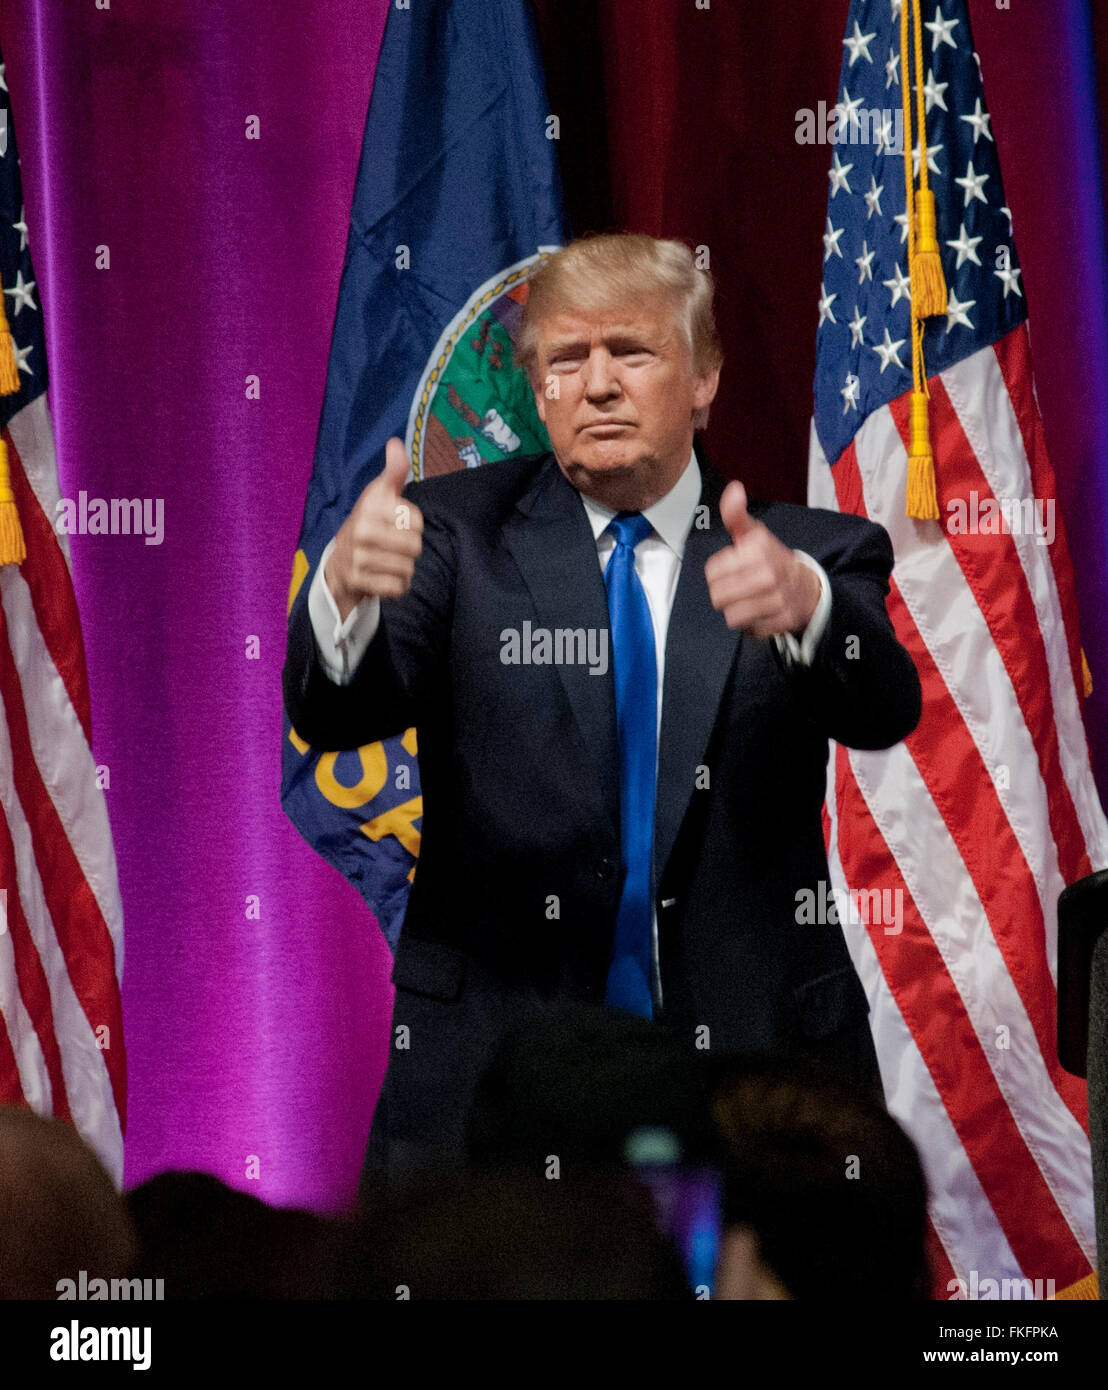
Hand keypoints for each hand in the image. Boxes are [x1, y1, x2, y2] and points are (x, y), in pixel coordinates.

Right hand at [325, 437, 423, 618]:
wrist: (340, 561)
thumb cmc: (369, 522)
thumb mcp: (379, 494)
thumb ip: (394, 471)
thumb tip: (396, 443)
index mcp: (370, 505)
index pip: (417, 521)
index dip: (413, 525)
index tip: (397, 524)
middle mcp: (361, 529)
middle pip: (415, 547)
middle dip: (409, 550)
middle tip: (392, 546)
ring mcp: (357, 557)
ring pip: (407, 569)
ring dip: (403, 569)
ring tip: (387, 561)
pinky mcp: (358, 581)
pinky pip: (397, 588)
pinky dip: (396, 586)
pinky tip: (383, 577)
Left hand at [704, 481, 820, 637]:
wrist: (808, 588)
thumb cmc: (772, 561)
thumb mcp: (754, 535)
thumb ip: (736, 515)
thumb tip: (734, 488)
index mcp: (759, 549)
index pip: (712, 572)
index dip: (718, 573)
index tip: (732, 570)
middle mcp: (770, 572)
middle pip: (718, 597)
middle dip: (725, 594)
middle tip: (738, 589)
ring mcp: (779, 598)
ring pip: (732, 616)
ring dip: (737, 611)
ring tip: (749, 601)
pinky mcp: (783, 621)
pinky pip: (750, 630)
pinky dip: (752, 625)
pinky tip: (761, 612)